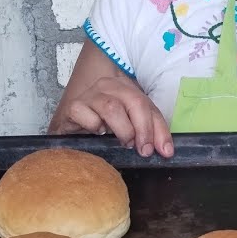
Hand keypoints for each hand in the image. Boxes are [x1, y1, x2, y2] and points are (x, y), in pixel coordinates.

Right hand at [48, 75, 174, 157]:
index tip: (165, 151)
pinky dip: (96, 128)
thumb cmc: (102, 126)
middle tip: (143, 149)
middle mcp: (108, 85)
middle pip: (135, 101)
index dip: (159, 129)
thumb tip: (166, 151)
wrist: (70, 128)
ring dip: (123, 130)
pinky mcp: (74, 106)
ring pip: (113, 108)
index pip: (148, 105)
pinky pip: (89, 117)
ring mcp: (90, 94)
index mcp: (126, 87)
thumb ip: (150, 134)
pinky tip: (97, 133)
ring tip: (124, 142)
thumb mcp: (130, 127)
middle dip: (143, 129)